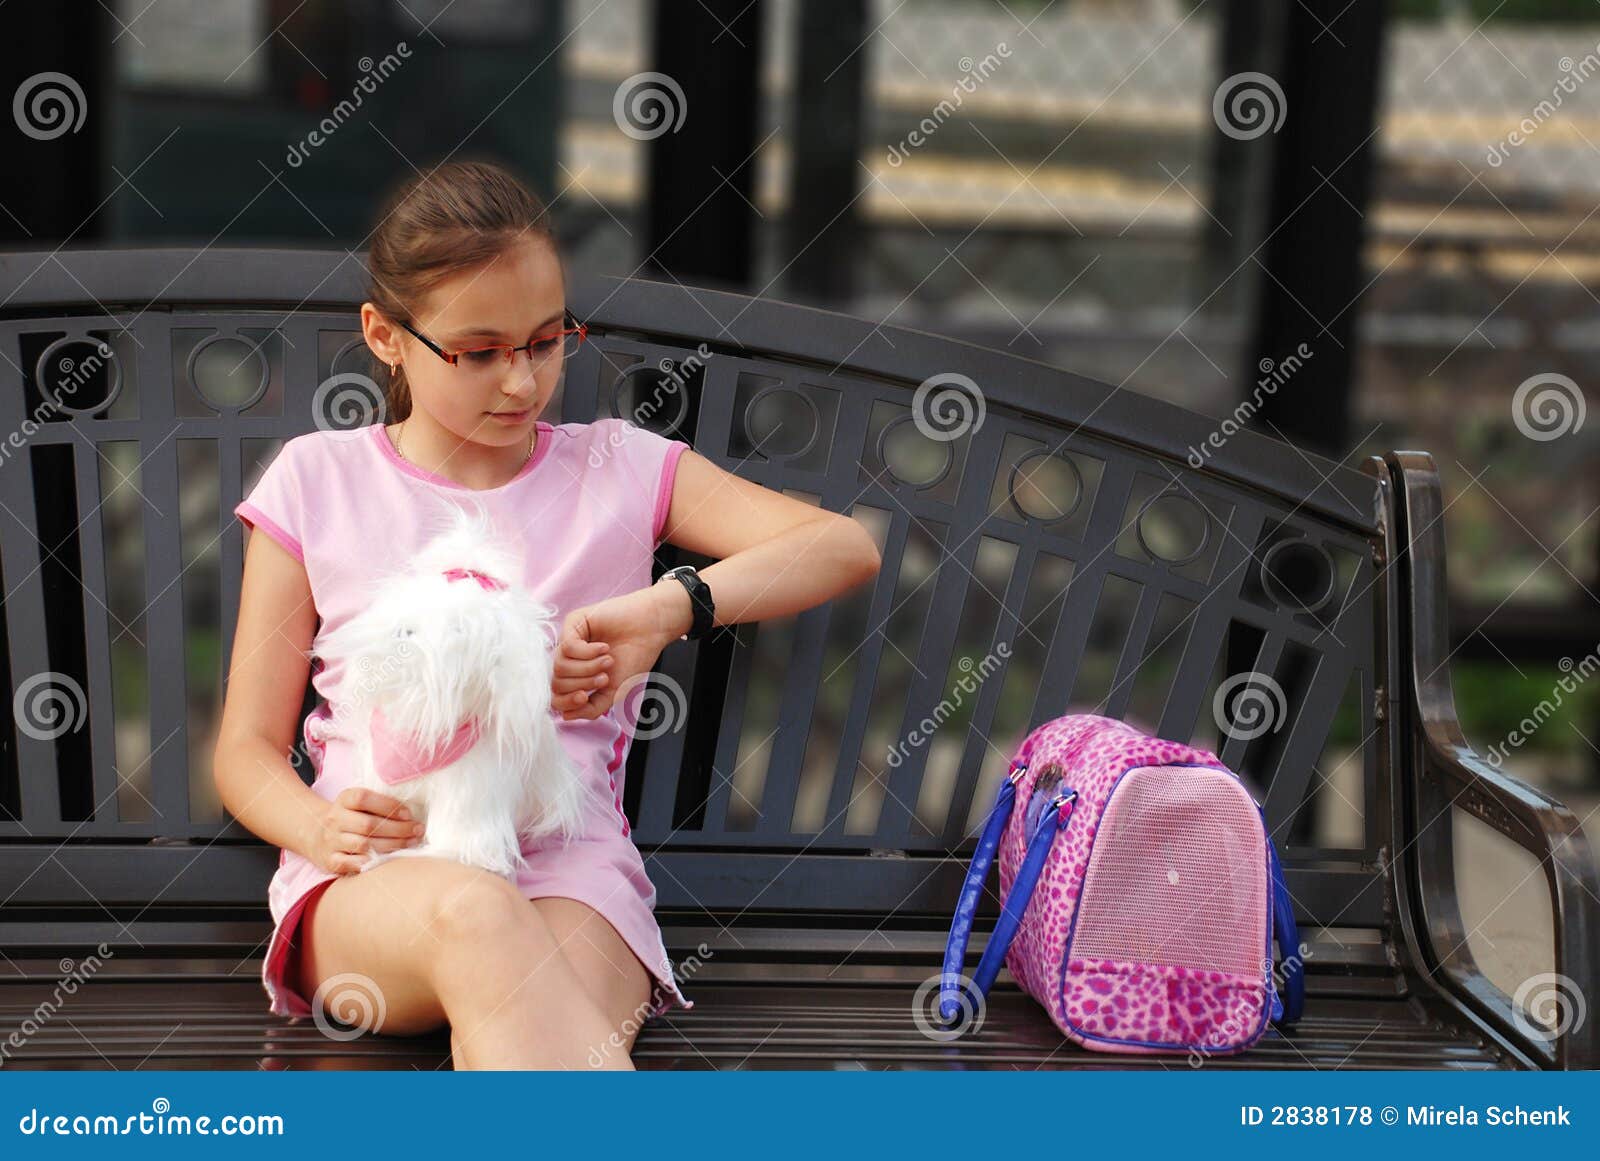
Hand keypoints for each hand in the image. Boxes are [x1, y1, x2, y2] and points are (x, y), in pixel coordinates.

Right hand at [309, 787, 425, 875]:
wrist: (315, 833)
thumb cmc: (350, 816)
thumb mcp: (358, 803)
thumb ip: (379, 804)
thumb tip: (412, 813)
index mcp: (343, 800)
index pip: (363, 798)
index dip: (388, 805)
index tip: (408, 814)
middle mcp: (335, 819)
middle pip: (367, 824)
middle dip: (398, 829)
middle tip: (417, 831)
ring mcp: (331, 841)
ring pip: (363, 845)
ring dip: (391, 846)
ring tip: (410, 844)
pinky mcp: (330, 861)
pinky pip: (351, 864)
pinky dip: (371, 862)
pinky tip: (387, 860)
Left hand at [552, 584, 686, 720]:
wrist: (651, 630)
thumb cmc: (635, 657)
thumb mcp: (613, 691)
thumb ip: (592, 707)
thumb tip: (566, 716)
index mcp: (577, 675)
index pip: (557, 695)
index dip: (567, 701)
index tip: (585, 696)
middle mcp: (570, 658)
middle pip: (557, 682)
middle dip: (583, 683)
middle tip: (605, 676)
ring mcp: (569, 640)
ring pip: (560, 666)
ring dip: (588, 668)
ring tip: (608, 660)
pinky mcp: (573, 623)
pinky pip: (567, 647)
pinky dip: (587, 652)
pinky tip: (604, 647)